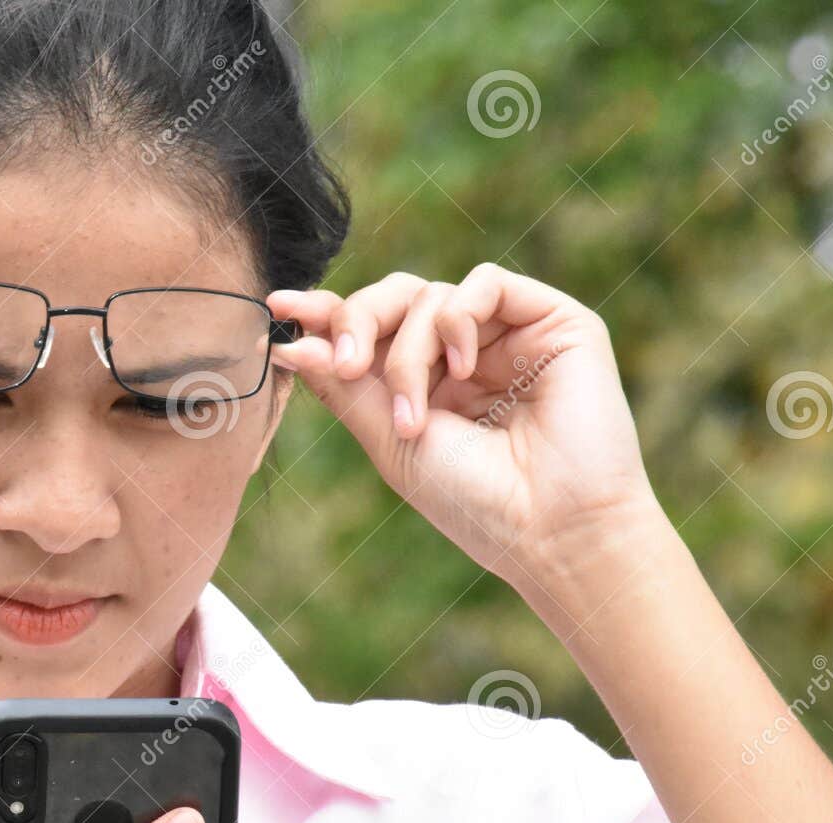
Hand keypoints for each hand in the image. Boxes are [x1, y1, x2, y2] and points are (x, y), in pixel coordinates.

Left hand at [267, 264, 663, 592]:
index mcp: (426, 384)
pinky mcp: (554, 322)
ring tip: (415, 414)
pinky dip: (458, 319)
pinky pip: (486, 283)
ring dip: (408, 351)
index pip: (371, 331)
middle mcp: (465, 355)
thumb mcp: (391, 441)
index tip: (279, 305)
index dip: (326, 314)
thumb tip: (290, 340)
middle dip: (357, 322)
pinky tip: (464, 368)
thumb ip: (345, 387)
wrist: (549, 530)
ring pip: (430, 294)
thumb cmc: (474, 500)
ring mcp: (508, 336)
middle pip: (394, 298)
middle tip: (347, 365)